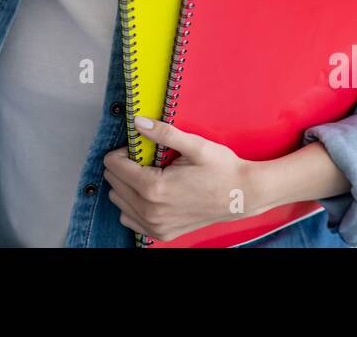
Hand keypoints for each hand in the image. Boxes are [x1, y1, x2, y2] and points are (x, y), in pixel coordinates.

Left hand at [103, 117, 265, 242]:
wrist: (242, 196)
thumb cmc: (222, 169)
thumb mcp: (195, 145)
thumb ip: (163, 133)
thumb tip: (138, 122)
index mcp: (154, 187)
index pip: (113, 166)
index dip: (123, 151)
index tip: (139, 147)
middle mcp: (151, 211)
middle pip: (113, 183)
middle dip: (124, 167)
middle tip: (146, 159)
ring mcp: (156, 226)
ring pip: (118, 201)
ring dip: (127, 186)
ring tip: (149, 175)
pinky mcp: (162, 234)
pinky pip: (130, 220)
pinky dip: (133, 206)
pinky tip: (150, 194)